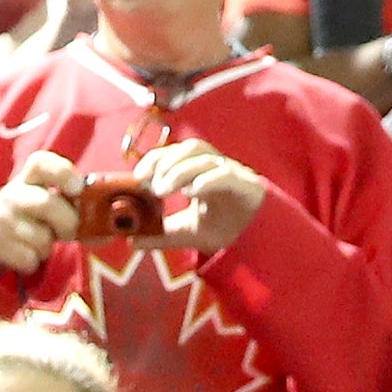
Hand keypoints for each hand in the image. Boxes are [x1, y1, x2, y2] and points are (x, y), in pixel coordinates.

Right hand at [0, 146, 84, 277]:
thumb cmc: (38, 212)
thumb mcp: (53, 199)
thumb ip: (77, 205)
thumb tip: (111, 229)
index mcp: (30, 176)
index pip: (41, 163)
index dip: (62, 173)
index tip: (78, 188)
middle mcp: (12, 194)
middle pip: (47, 204)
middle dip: (67, 222)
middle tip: (70, 229)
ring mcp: (2, 219)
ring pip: (40, 239)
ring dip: (49, 245)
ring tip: (43, 238)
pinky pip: (29, 259)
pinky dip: (36, 260)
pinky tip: (30, 250)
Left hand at [140, 137, 263, 252]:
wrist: (258, 242)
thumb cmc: (225, 229)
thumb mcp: (187, 232)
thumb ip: (161, 235)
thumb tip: (133, 240)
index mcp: (199, 173)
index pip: (175, 154)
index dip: (155, 159)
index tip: (138, 176)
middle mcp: (214, 168)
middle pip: (190, 149)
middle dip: (166, 162)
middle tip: (150, 185)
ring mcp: (231, 174)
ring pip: (205, 158)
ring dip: (180, 170)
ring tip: (163, 189)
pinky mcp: (246, 186)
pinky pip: (226, 175)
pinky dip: (208, 180)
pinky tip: (193, 192)